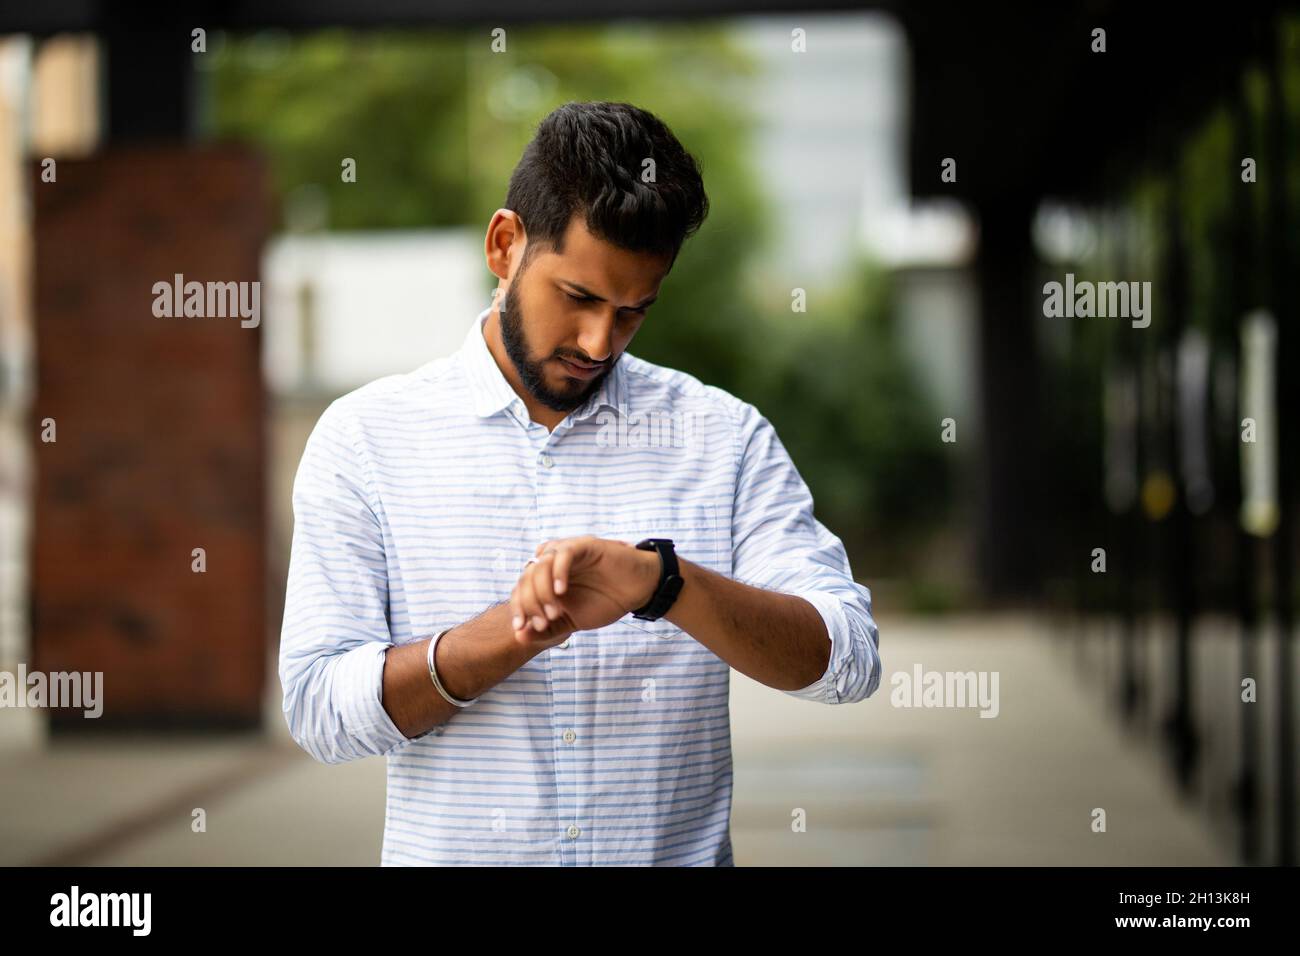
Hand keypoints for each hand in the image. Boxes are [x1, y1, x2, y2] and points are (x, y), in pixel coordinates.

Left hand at [508, 535, 658, 646]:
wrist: (639, 590)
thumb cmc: (606, 602)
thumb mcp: (571, 621)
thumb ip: (546, 629)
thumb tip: (519, 637)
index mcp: (546, 579)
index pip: (520, 589)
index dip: (518, 609)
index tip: (523, 629)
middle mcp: (552, 563)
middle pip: (526, 578)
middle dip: (529, 603)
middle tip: (543, 623)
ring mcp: (566, 552)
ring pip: (540, 566)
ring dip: (542, 592)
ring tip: (554, 612)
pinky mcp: (583, 545)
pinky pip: (562, 553)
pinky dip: (558, 572)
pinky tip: (561, 592)